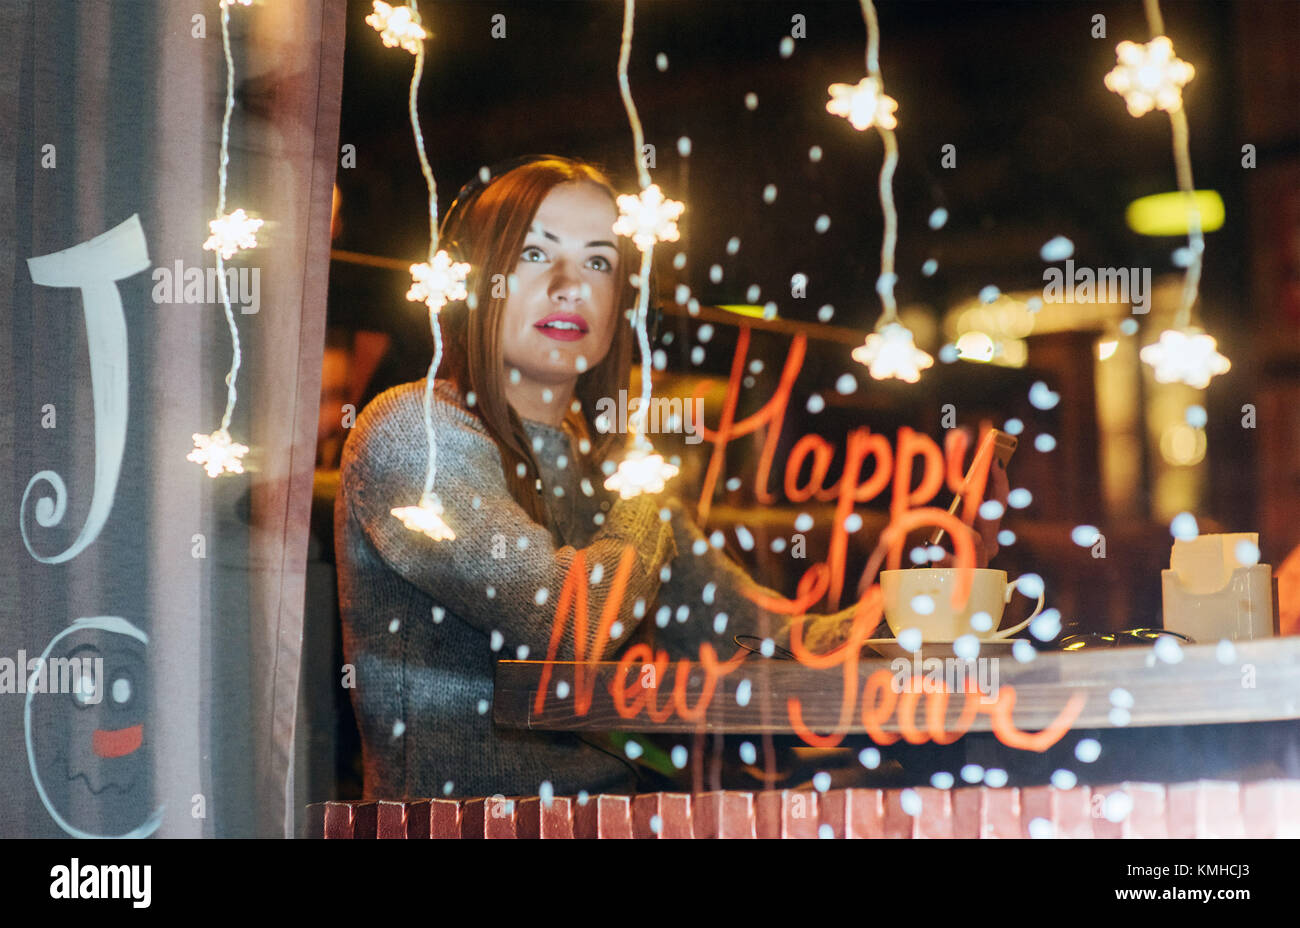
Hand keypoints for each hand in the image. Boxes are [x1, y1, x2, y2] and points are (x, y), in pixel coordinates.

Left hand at [935, 431, 1009, 568]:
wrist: (942, 588)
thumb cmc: (945, 550)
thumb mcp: (950, 521)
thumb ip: (958, 498)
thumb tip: (957, 449)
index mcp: (986, 527)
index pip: (998, 499)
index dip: (998, 478)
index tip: (993, 457)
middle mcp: (988, 543)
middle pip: (992, 513)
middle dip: (985, 489)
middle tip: (977, 470)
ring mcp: (979, 560)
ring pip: (974, 537)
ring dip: (958, 527)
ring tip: (945, 519)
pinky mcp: (964, 575)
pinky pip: (956, 560)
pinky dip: (943, 554)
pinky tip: (932, 549)